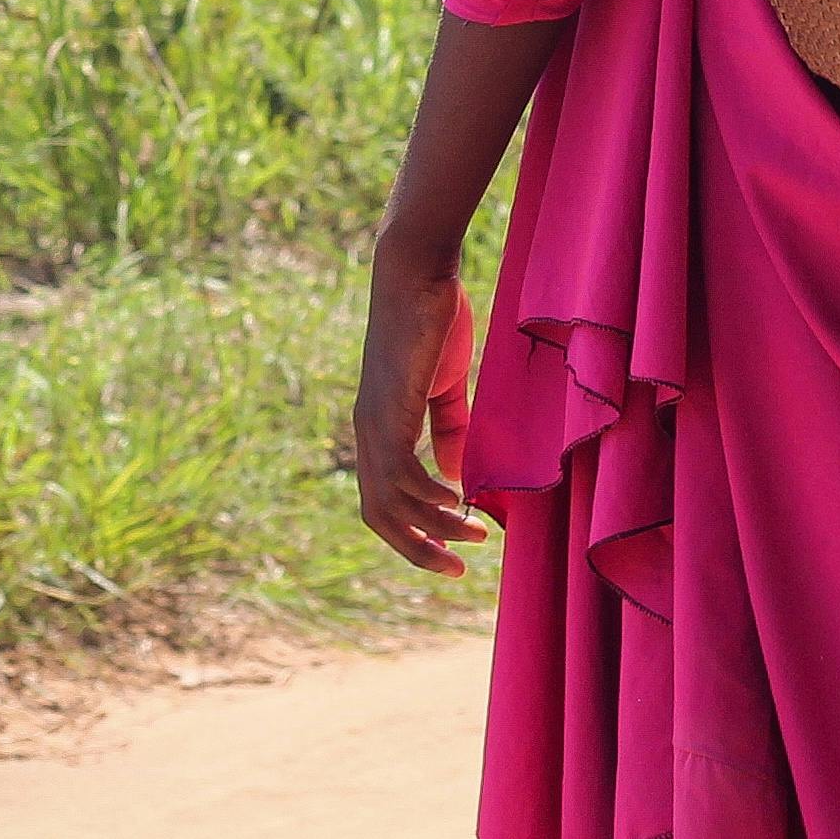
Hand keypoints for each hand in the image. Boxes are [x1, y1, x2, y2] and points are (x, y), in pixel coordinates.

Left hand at [349, 241, 485, 576]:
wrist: (419, 270)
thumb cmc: (434, 320)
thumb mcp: (446, 385)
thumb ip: (449, 428)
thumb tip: (455, 478)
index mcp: (378, 427)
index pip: (381, 501)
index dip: (411, 532)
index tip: (450, 552)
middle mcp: (367, 431)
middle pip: (378, 515)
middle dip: (416, 548)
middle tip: (456, 568)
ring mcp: (373, 420)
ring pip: (391, 500)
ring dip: (433, 527)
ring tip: (472, 537)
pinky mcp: (388, 406)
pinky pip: (401, 470)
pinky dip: (428, 496)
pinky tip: (457, 502)